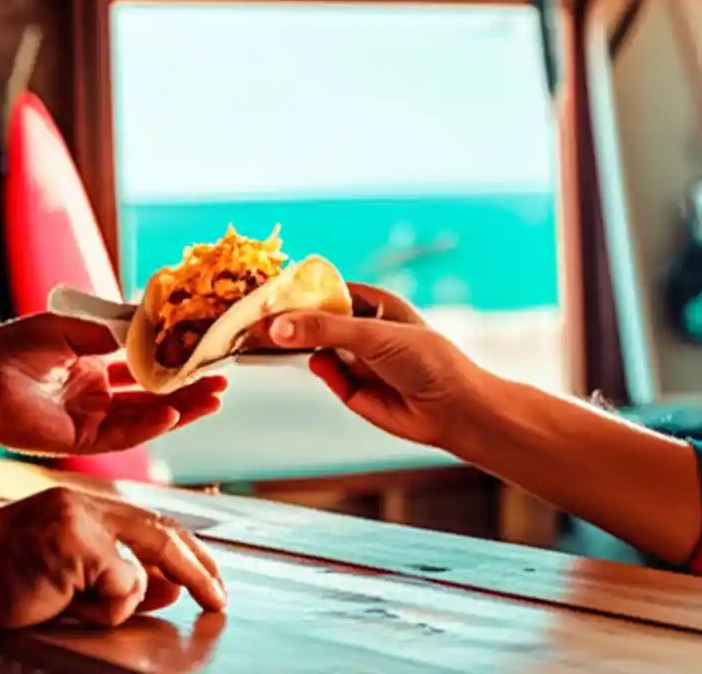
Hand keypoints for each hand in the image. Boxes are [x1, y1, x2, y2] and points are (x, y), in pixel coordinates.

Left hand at [0, 314, 227, 454]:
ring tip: (214, 398)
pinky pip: (122, 436)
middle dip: (188, 389)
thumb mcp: (69, 329)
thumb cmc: (10, 350)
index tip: (203, 351)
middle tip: (222, 381)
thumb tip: (152, 324)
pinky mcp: (80, 443)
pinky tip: (173, 414)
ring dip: (180, 409)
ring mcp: (89, 421)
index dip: (173, 361)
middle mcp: (94, 395)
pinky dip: (149, 426)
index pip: (142, 366)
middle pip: (152, 395)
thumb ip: (111, 331)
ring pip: (145, 418)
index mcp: (90, 366)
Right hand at [0, 486, 226, 630]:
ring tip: (71, 605)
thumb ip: (116, 575)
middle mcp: (84, 504)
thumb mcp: (65, 575)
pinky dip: (104, 609)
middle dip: (198, 569)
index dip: (184, 549)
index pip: (147, 522)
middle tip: (219, 597)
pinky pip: (123, 588)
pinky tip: (61, 602)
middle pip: (161, 533)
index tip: (207, 572)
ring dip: (118, 602)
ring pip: (140, 567)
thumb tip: (170, 589)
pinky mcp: (79, 545)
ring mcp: (82, 521)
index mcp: (80, 505)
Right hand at [265, 283, 500, 447]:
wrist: (453, 411)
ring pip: (312, 345)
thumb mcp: (372, 335)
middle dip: (286, 319)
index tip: (264, 293)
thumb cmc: (426, 361)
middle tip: (249, 317)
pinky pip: (320, 370)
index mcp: (373, 302)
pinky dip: (306, 364)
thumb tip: (276, 328)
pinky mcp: (348, 386)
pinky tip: (290, 359)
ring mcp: (353, 357)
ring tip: (254, 337)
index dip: (298, 291)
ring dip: (288, 343)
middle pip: (314, 318)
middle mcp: (361, 327)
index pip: (326, 290)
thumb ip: (324, 329)